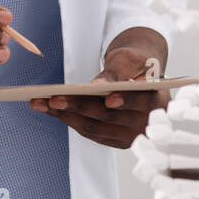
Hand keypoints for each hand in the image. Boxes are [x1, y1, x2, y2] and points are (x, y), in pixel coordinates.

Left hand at [29, 30, 169, 148]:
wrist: (140, 75)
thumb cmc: (135, 63)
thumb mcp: (131, 58)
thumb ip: (118, 71)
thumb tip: (96, 86)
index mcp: (158, 100)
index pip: (142, 101)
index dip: (125, 100)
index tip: (109, 99)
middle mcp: (146, 123)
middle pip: (110, 116)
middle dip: (79, 106)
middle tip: (54, 98)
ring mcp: (130, 136)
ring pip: (95, 127)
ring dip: (65, 115)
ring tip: (41, 103)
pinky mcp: (114, 140)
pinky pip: (89, 132)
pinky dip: (68, 120)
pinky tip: (50, 109)